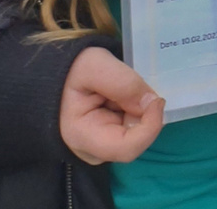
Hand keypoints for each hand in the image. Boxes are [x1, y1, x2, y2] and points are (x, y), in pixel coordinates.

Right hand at [59, 47, 164, 163]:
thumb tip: (152, 102)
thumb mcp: (95, 65)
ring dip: (137, 106)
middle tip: (130, 82)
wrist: (59, 73)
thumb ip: (123, 82)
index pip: (127, 148)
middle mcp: (94, 151)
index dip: (149, 127)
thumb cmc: (71, 70)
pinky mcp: (110, 139)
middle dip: (142, 110)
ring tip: (118, 85)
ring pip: (137, 131)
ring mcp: (103, 147)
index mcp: (83, 136)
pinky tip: (120, 93)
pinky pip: (133, 126)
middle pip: (136, 138)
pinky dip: (134, 107)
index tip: (157, 100)